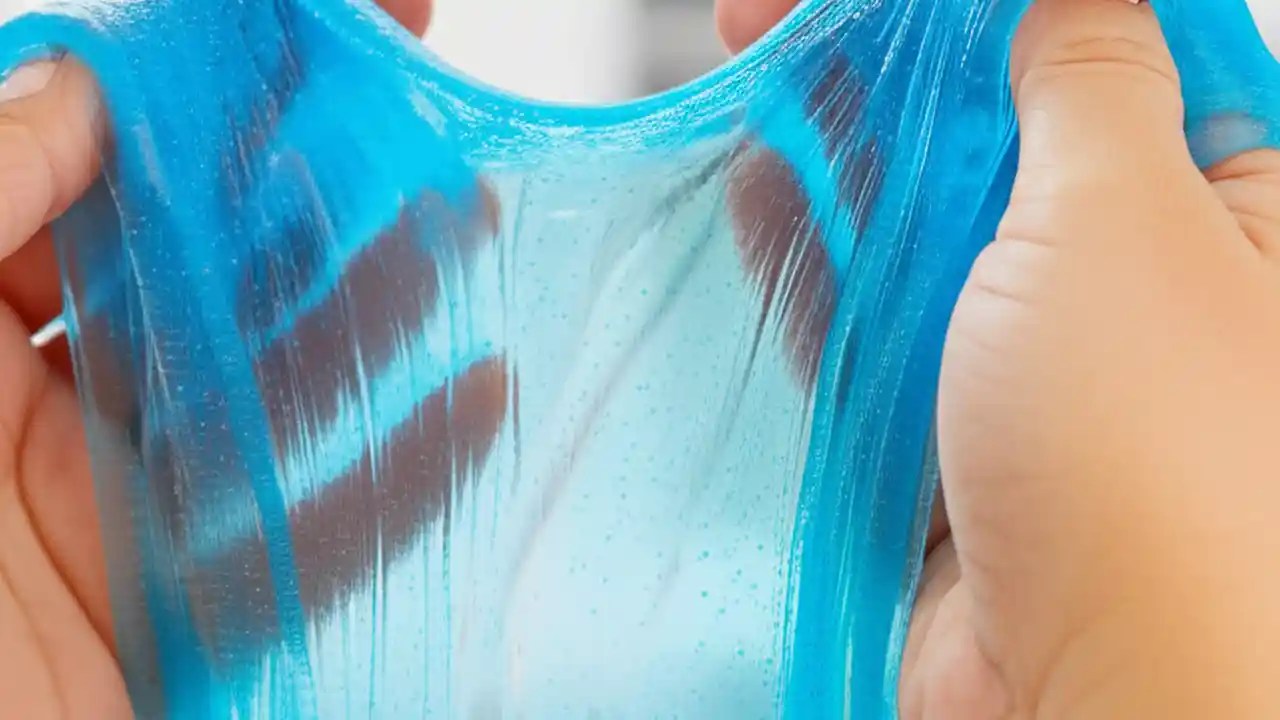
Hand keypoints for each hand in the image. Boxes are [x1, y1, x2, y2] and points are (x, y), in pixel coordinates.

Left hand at [0, 3, 455, 717]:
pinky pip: (323, 529)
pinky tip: (479, 395)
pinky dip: (410, 468)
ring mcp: (127, 508)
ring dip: (378, 306)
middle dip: (308, 190)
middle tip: (405, 108)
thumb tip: (83, 89)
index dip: (190, 94)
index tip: (298, 31)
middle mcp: (42, 409)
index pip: (88, 178)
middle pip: (203, 274)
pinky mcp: (193, 606)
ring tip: (462, 219)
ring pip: (279, 388)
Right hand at [717, 0, 1279, 716]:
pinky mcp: (953, 428)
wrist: (1089, 711)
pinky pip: (877, 320)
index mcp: (1239, 209)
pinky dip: (819, 256)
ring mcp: (1039, 359)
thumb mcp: (1126, 217)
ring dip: (842, 153)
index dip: (993, 6)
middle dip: (893, 67)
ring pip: (927, 224)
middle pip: (1005, 128)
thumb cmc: (1158, 468)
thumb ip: (1084, 74)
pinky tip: (765, 197)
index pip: (1113, 46)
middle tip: (783, 17)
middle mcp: (1145, 279)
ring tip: (760, 84)